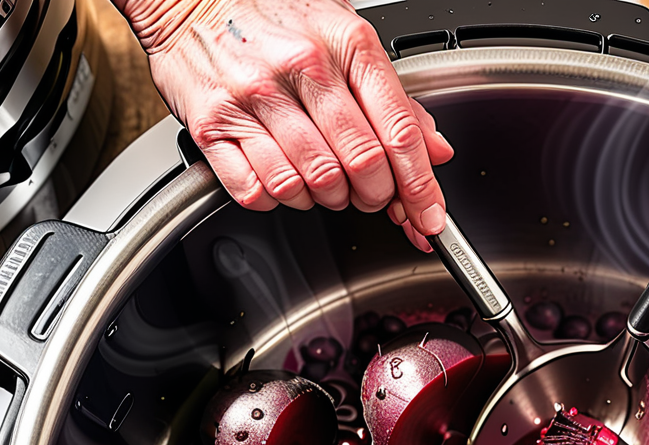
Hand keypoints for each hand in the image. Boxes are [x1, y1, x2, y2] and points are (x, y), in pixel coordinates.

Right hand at [116, 0, 452, 242]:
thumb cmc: (273, 18)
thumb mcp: (346, 39)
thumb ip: (396, 100)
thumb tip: (436, 151)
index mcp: (346, 43)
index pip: (398, 133)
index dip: (420, 188)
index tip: (429, 220)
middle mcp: (300, 67)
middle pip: (360, 167)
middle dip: (374, 197)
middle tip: (368, 192)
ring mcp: (253, 97)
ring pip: (310, 186)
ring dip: (325, 199)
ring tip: (322, 179)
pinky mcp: (213, 125)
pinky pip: (259, 193)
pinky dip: (278, 200)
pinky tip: (282, 177)